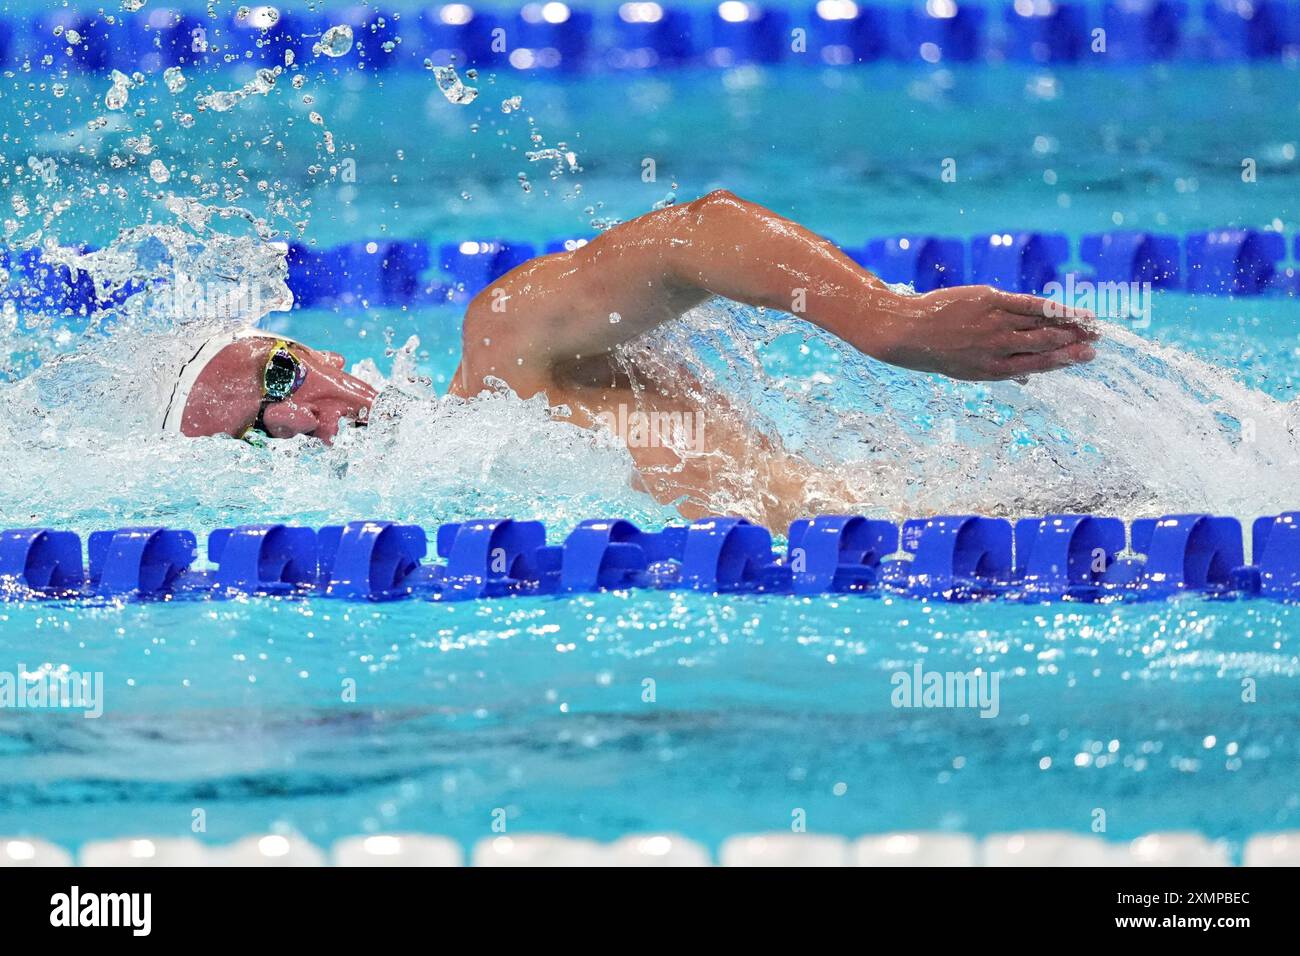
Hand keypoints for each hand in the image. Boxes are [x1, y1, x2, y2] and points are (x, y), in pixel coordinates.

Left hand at [874, 285, 1097, 380]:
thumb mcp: (968, 371)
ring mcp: (995, 324)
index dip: (1064, 361)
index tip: (1087, 357)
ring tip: (1092, 326)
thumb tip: (1028, 381)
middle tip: (1097, 343)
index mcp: (994, 370)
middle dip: (1074, 345)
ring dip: (1071, 326)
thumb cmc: (939, 351)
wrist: (908, 331)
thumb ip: (1001, 371)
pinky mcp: (991, 301)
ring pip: (1042, 326)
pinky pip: (1030, 305)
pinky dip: (1054, 308)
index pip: (1038, 366)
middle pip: (1045, 346)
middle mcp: (998, 349)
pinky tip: (1072, 311)